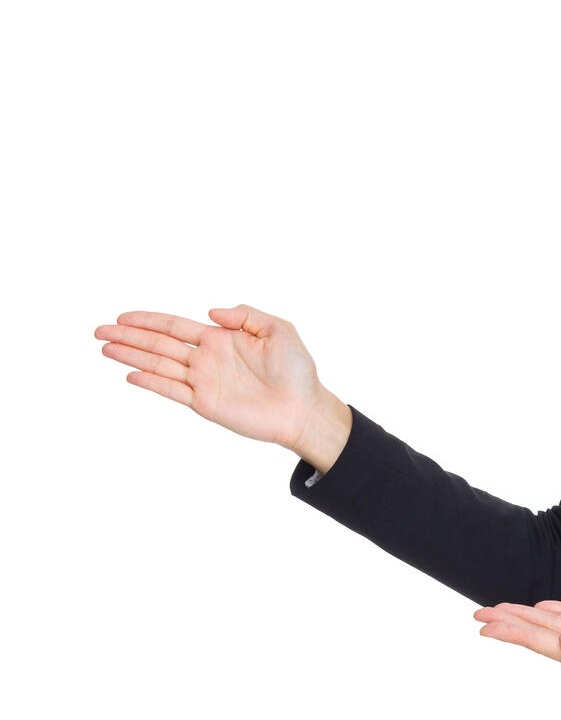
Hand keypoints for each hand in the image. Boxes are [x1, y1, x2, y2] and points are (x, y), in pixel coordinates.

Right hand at [94, 303, 327, 450]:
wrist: (303, 408)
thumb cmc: (297, 369)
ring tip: (105, 348)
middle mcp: (207, 359)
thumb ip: (246, 315)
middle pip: (159, 343)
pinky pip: (172, 390)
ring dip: (132, 356)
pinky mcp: (206, 404)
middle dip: (129, 336)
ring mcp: (204, 381)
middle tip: (99, 330)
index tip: (122, 316)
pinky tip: (131, 374)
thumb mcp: (278, 330)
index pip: (175, 326)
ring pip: (159, 365)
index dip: (149, 320)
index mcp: (220, 338)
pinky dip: (151, 383)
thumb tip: (211, 311)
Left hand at [473, 600, 560, 688]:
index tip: (483, 624)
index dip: (508, 631)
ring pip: (551, 624)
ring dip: (526, 615)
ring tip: (502, 608)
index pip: (536, 642)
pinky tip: (543, 607)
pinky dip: (557, 610)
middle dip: (507, 622)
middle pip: (536, 633)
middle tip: (479, 612)